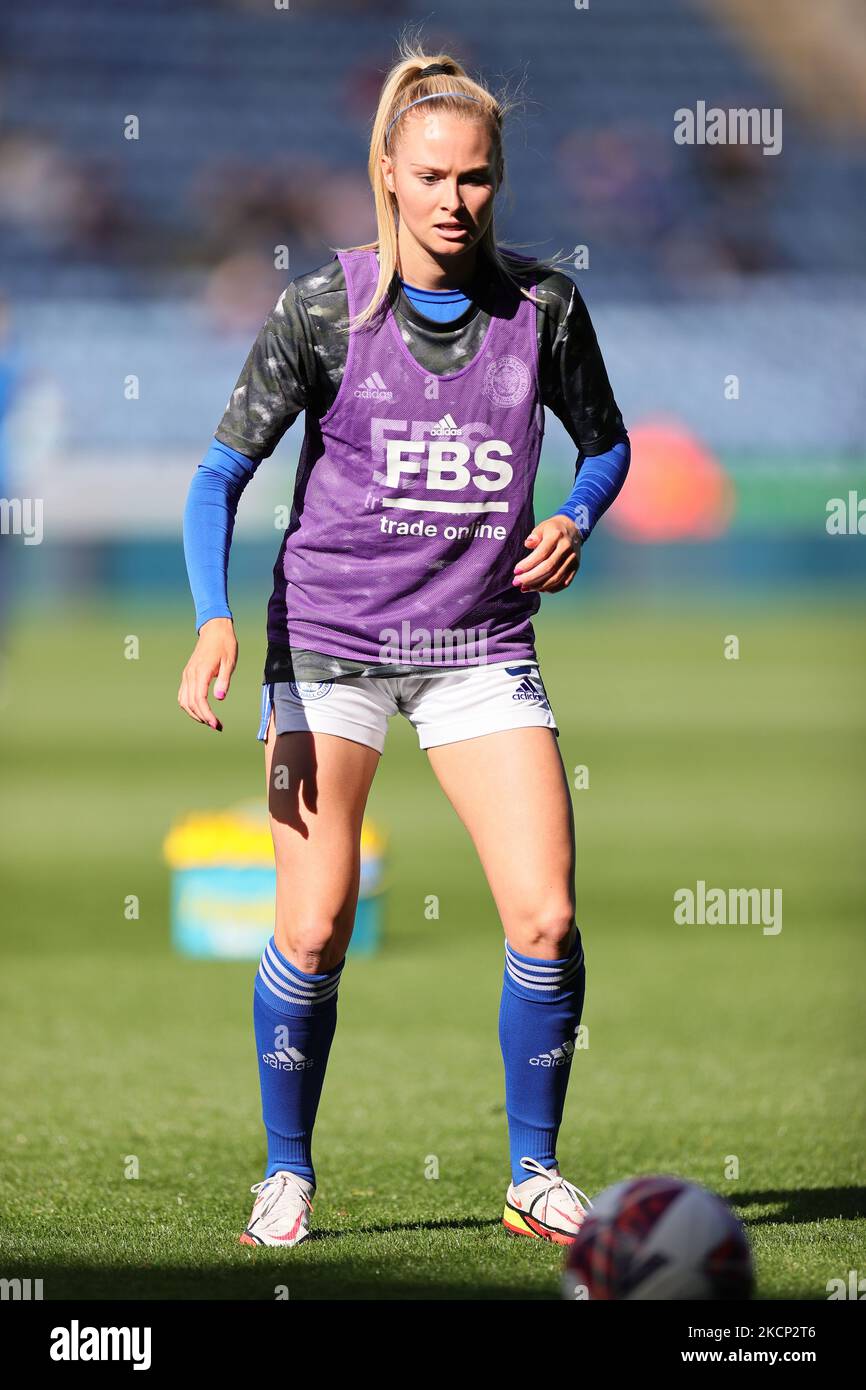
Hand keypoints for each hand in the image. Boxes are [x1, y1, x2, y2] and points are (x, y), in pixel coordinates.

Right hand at [177, 617, 237, 731]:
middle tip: (216, 726)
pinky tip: (200, 711)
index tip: (216, 724)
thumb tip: (219, 698)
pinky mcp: (187, 674)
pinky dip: (189, 706)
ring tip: (209, 721)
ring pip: (184, 701)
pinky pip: (183, 694)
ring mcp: (187, 674)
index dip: (207, 714)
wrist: (214, 629)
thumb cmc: (225, 644)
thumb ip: (224, 681)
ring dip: (195, 714)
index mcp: (201, 672)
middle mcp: (190, 674)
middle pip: (191, 703)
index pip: (199, 699)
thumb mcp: (229, 662)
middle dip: (203, 717)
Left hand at [512, 514, 581, 592]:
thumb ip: (534, 536)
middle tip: (516, 582)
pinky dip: (551, 588)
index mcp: (557, 536)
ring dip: (538, 586)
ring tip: (524, 588)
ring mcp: (573, 559)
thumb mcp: (542, 527)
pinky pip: (563, 583)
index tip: (516, 571)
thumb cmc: (552, 529)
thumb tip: (527, 544)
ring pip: (555, 578)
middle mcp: (566, 548)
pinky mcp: (575, 568)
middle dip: (530, 578)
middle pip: (548, 568)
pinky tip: (538, 589)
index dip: (528, 564)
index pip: (541, 553)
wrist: (574, 529)